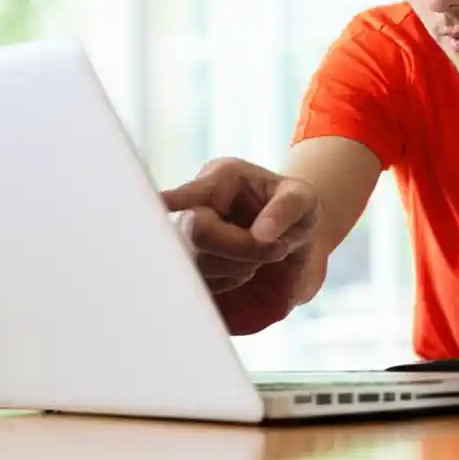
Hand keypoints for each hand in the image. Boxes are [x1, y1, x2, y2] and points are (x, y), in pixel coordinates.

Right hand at [161, 157, 318, 334]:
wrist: (291, 231)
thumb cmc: (296, 206)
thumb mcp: (305, 198)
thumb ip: (287, 209)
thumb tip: (262, 234)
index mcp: (222, 178)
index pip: (192, 192)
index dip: (170, 200)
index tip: (153, 204)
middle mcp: (198, 203)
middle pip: (197, 234)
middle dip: (239, 250)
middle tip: (273, 250)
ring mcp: (190, 234)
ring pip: (198, 263)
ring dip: (237, 268)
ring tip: (260, 256)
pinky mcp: (192, 259)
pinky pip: (200, 281)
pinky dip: (228, 281)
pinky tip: (244, 269)